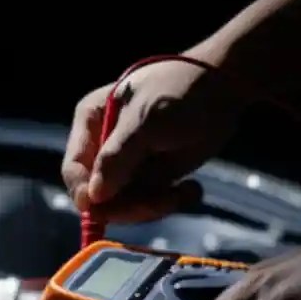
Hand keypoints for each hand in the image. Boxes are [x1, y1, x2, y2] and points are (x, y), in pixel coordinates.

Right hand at [61, 60, 241, 222]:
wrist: (226, 88)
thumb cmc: (180, 94)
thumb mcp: (146, 123)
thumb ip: (117, 158)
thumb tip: (92, 198)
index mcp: (90, 123)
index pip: (74, 169)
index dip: (85, 194)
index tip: (103, 211)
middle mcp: (103, 147)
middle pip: (99, 195)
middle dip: (129, 205)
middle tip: (163, 203)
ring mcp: (128, 164)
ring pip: (126, 205)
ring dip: (155, 206)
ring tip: (183, 192)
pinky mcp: (152, 175)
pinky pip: (150, 203)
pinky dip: (171, 202)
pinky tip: (190, 189)